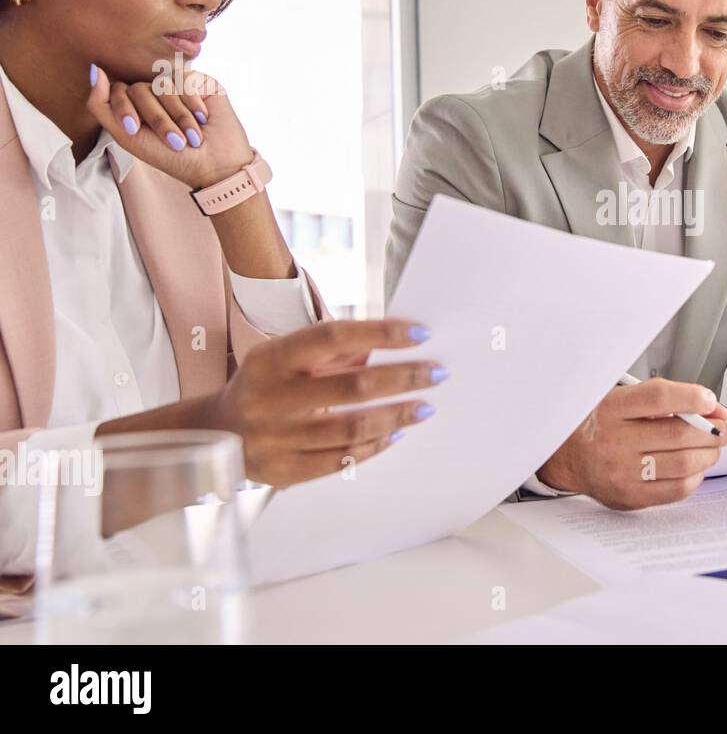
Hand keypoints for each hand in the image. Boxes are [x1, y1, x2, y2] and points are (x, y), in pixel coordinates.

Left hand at [85, 61, 255, 188]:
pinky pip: (186, 79)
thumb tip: (95, 69)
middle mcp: (156, 94)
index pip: (118, 90)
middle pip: (140, 88)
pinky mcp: (201, 82)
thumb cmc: (172, 158)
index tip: (134, 129)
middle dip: (155, 118)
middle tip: (174, 141)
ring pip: (163, 85)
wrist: (215, 166)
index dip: (123, 108)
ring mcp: (178, 86)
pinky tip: (203, 119)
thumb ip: (101, 106)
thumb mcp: (128, 137)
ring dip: (177, 116)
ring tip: (192, 136)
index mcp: (137, 106)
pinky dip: (193, 103)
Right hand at [200, 318, 447, 487]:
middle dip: (404, 378)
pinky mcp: (283, 472)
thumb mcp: (284, 358)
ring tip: (424, 406)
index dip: (381, 334)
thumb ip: (333, 351)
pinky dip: (374, 446)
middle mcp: (271, 398)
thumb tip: (391, 343)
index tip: (420, 333)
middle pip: (353, 387)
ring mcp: (276, 438)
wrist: (211, 435)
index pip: (334, 337)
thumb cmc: (263, 386)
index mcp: (271, 359)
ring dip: (397, 416)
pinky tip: (396, 434)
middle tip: (436, 373)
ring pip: (352, 428)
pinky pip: (340, 461)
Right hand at [537, 379, 726, 509]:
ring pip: (683, 464)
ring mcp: (621, 472)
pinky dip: (695, 476)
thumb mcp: (624, 399)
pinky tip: (694, 467)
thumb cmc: (604, 424)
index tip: (709, 400)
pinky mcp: (629, 497)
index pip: (658, 398)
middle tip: (724, 429)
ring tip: (711, 447)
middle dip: (712, 431)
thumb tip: (713, 410)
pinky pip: (677, 490)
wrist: (571, 456)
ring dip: (708, 454)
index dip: (691, 397)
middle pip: (678, 434)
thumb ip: (665, 400)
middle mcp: (614, 440)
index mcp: (612, 408)